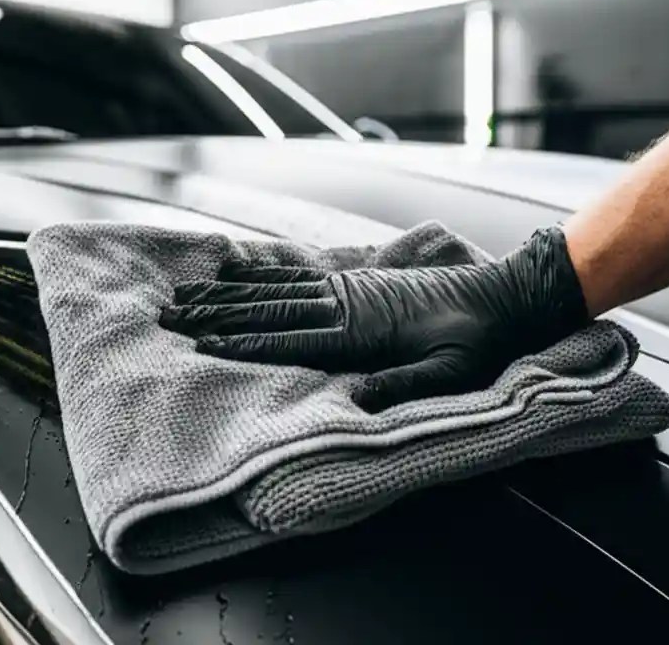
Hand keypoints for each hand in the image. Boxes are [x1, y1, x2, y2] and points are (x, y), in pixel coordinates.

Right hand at [160, 227, 589, 410]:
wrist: (500, 296)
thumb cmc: (475, 342)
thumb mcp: (449, 373)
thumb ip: (404, 385)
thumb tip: (354, 398)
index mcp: (360, 332)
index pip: (290, 340)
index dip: (244, 343)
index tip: (201, 344)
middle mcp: (343, 305)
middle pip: (267, 312)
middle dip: (216, 315)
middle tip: (169, 316)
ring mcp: (344, 289)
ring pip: (274, 292)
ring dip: (226, 294)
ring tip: (185, 294)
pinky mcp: (352, 281)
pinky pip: (295, 276)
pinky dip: (259, 273)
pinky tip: (232, 270)